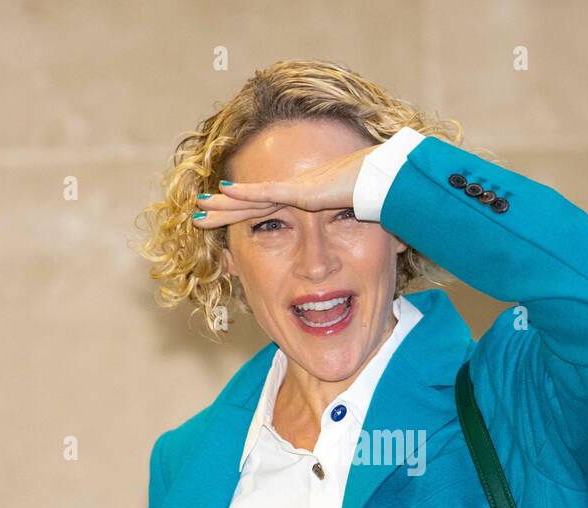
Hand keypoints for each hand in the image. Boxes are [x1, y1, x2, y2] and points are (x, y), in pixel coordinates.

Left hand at [189, 144, 376, 229]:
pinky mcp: (302, 191)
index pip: (265, 211)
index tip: (220, 220)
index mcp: (304, 200)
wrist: (390, 179)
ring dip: (224, 204)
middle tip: (197, 214)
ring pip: (251, 199)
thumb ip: (350, 234)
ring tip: (199, 206)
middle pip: (250, 205)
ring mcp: (297, 189)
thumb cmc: (380, 196)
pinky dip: (245, 195)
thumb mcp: (357, 222)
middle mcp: (295, 192)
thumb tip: (357, 247)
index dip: (240, 215)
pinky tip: (223, 192)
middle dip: (222, 211)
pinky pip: (268, 194)